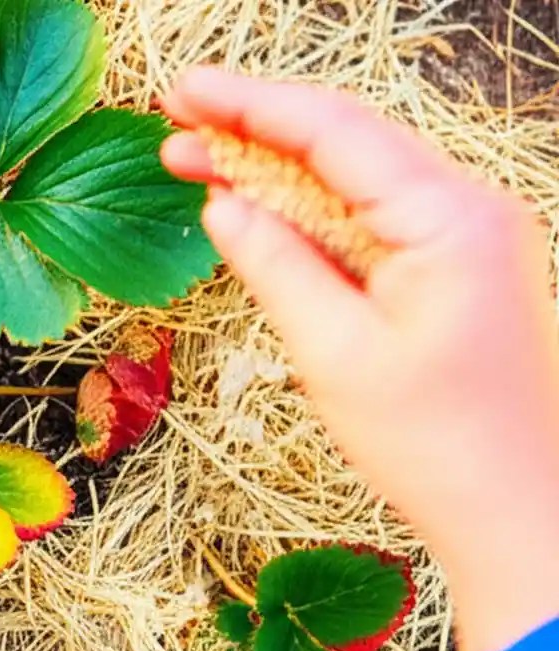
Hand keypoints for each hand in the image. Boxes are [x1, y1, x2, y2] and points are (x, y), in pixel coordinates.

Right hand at [161, 67, 558, 650]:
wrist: (518, 511)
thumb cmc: (437, 445)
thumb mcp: (336, 354)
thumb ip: (276, 264)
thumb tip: (223, 204)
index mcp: (450, 220)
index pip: (336, 133)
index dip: (251, 105)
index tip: (184, 93)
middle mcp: (469, 209)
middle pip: (346, 140)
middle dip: (256, 127)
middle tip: (177, 120)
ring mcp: (466, 234)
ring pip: (355, 174)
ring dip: (276, 166)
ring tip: (198, 159)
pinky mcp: (454, 263)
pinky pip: (371, 214)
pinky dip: (310, 207)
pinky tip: (257, 204)